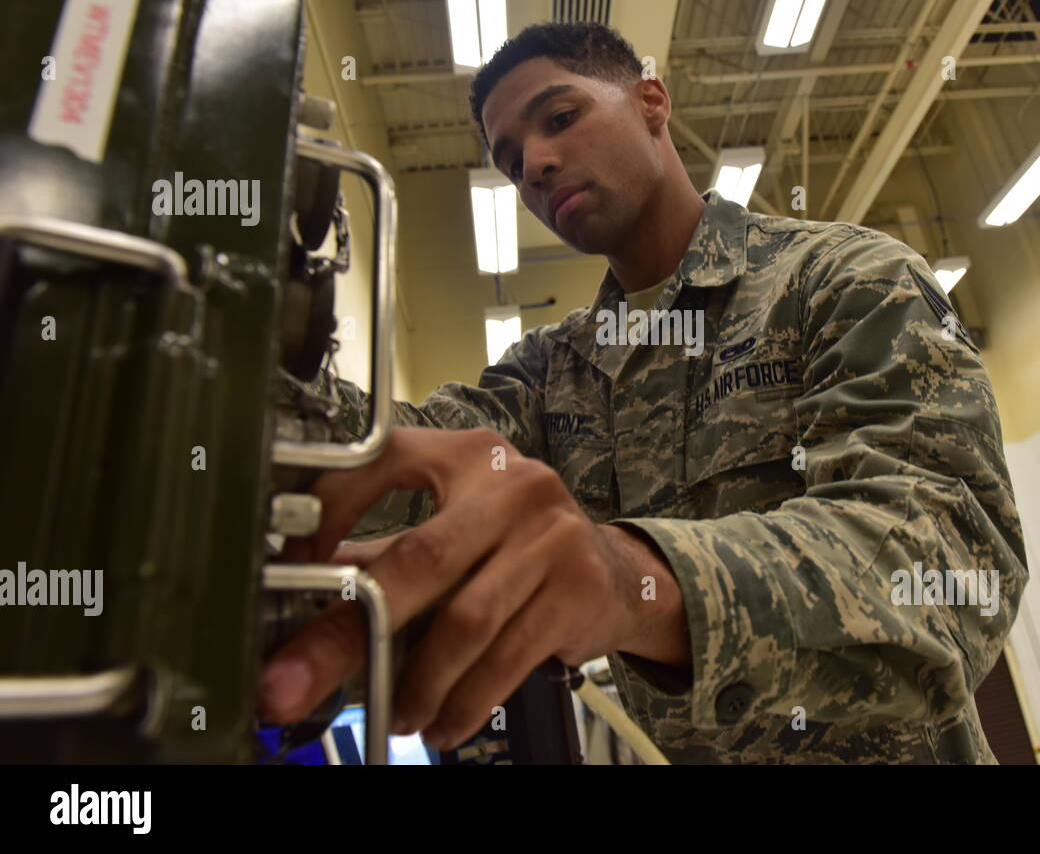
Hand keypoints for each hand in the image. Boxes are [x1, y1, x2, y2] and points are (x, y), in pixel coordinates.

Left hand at [258, 427, 686, 748]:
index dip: (328, 508)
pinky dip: (466, 699)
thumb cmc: (511, 553)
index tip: (288, 565)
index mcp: (464, 454)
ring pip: (466, 620)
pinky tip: (444, 722)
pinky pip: (507, 655)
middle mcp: (512, 482)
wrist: (615, 575)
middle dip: (357, 630)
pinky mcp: (578, 585)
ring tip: (398, 715)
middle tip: (297, 684)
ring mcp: (552, 532)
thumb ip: (374, 566)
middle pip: (422, 557)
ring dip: (420, 682)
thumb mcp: (444, 544)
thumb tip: (287, 615)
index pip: (382, 459)